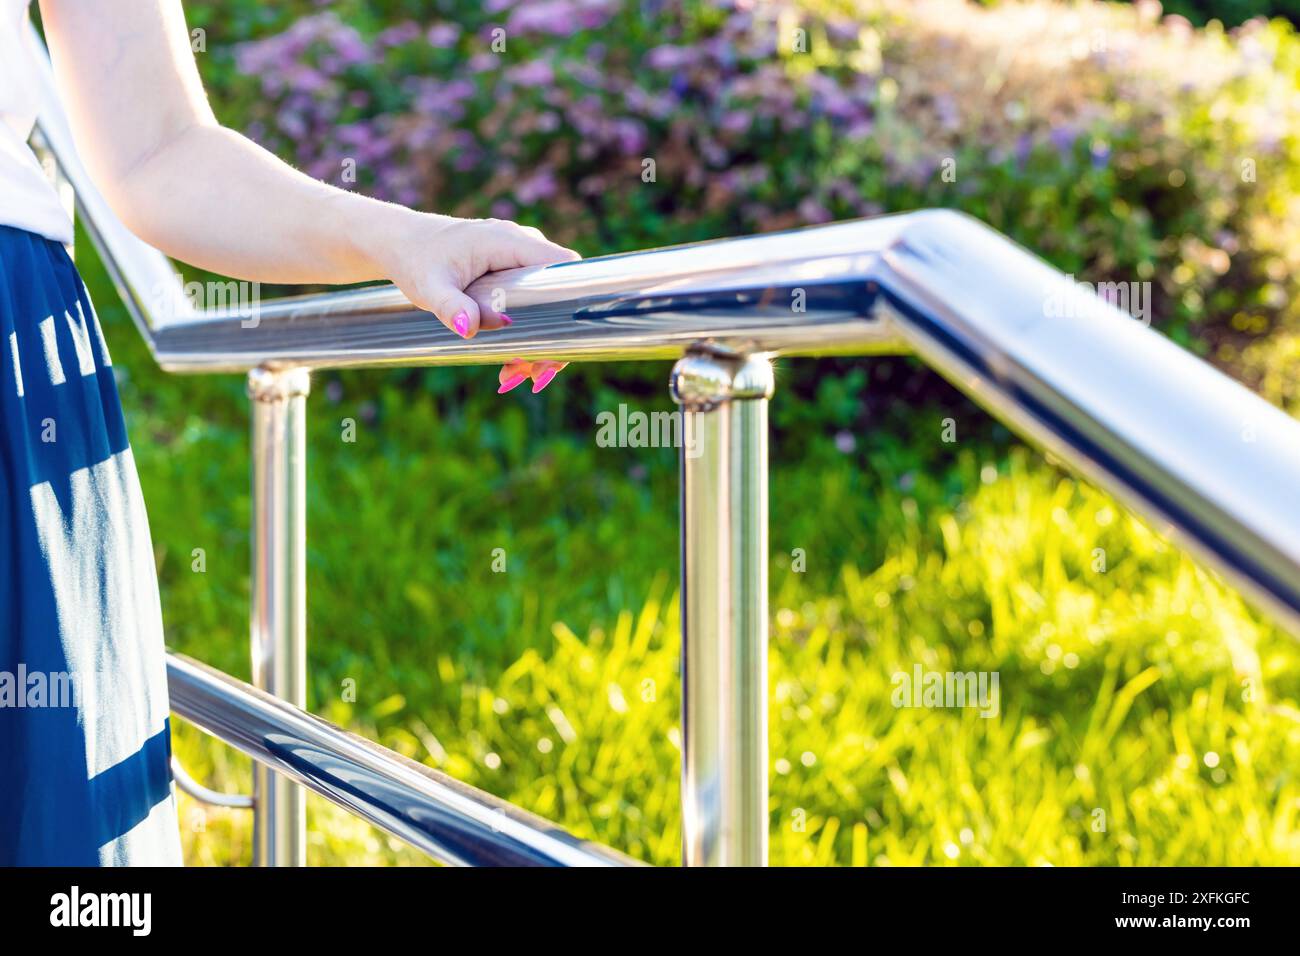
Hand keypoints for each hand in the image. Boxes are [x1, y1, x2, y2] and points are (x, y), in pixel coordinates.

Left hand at [380, 213, 578, 392]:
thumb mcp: (428, 286)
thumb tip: (470, 328)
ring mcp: (518, 257)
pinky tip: (509, 363)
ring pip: (547, 302)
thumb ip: (450, 306)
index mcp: (509, 241)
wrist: (399, 243)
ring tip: (512, 376)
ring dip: (537, 342)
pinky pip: (532, 302)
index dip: (573, 303)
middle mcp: (521, 245)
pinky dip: (525, 332)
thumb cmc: (413, 259)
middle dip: (551, 338)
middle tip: (533, 376)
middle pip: (559, 293)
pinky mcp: (510, 270)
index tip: (559, 346)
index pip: (565, 266)